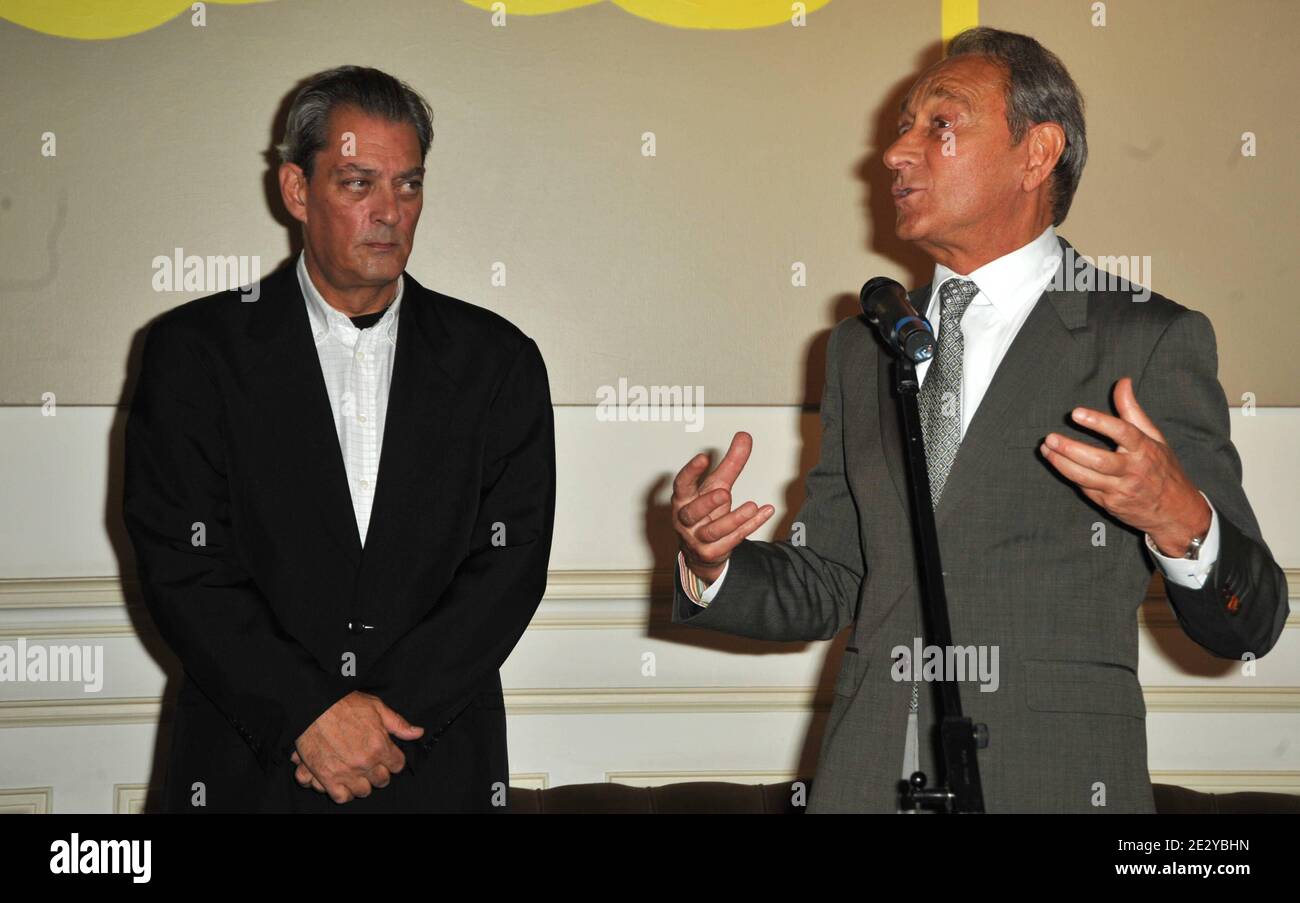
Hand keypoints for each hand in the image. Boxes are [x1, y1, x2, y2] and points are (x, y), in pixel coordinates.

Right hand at [291, 690, 424, 803]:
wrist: (313, 706)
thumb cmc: (344, 704)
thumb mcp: (376, 707)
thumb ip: (398, 723)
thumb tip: (417, 732)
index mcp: (380, 745)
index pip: (398, 765)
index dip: (394, 760)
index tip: (388, 756)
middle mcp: (365, 762)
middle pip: (382, 780)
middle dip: (380, 772)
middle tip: (372, 764)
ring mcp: (346, 772)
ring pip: (363, 791)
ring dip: (363, 783)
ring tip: (358, 773)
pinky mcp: (327, 777)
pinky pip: (341, 797)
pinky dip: (344, 792)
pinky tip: (344, 782)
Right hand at [672, 431, 774, 584]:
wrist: (701, 550)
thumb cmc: (707, 511)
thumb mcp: (718, 485)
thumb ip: (731, 462)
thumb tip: (744, 436)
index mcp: (683, 499)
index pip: (682, 485)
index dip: (690, 472)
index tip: (702, 458)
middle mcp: (685, 520)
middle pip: (691, 512)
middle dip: (707, 503)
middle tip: (724, 492)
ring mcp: (697, 538)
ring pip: (713, 531)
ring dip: (733, 519)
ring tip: (751, 506)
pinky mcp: (711, 552)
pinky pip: (731, 540)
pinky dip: (749, 527)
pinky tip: (764, 512)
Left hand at [1039, 377, 1210, 555]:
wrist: (1176, 511)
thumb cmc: (1162, 468)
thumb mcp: (1154, 438)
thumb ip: (1133, 411)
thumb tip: (1123, 381)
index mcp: (1145, 450)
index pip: (1123, 432)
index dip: (1099, 422)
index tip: (1076, 412)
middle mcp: (1133, 470)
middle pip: (1098, 460)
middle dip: (1070, 449)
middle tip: (1050, 438)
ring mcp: (1121, 490)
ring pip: (1086, 478)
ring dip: (1062, 464)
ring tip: (1045, 450)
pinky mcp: (1110, 504)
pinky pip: (1086, 489)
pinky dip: (1070, 476)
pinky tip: (1058, 464)